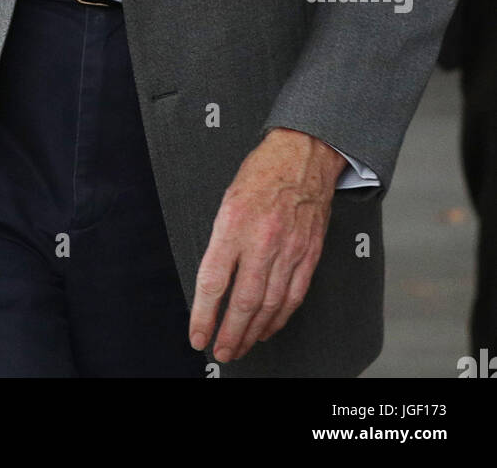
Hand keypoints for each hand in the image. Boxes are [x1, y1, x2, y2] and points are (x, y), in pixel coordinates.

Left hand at [189, 127, 345, 362]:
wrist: (304, 155)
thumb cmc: (263, 172)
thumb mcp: (227, 199)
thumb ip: (221, 240)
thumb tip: (212, 282)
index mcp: (234, 222)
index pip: (214, 281)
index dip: (203, 315)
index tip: (197, 334)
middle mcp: (262, 239)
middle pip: (243, 301)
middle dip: (229, 334)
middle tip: (220, 351)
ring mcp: (289, 249)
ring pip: (269, 305)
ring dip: (252, 333)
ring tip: (240, 346)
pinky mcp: (309, 254)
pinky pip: (293, 296)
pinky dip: (279, 318)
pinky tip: (268, 328)